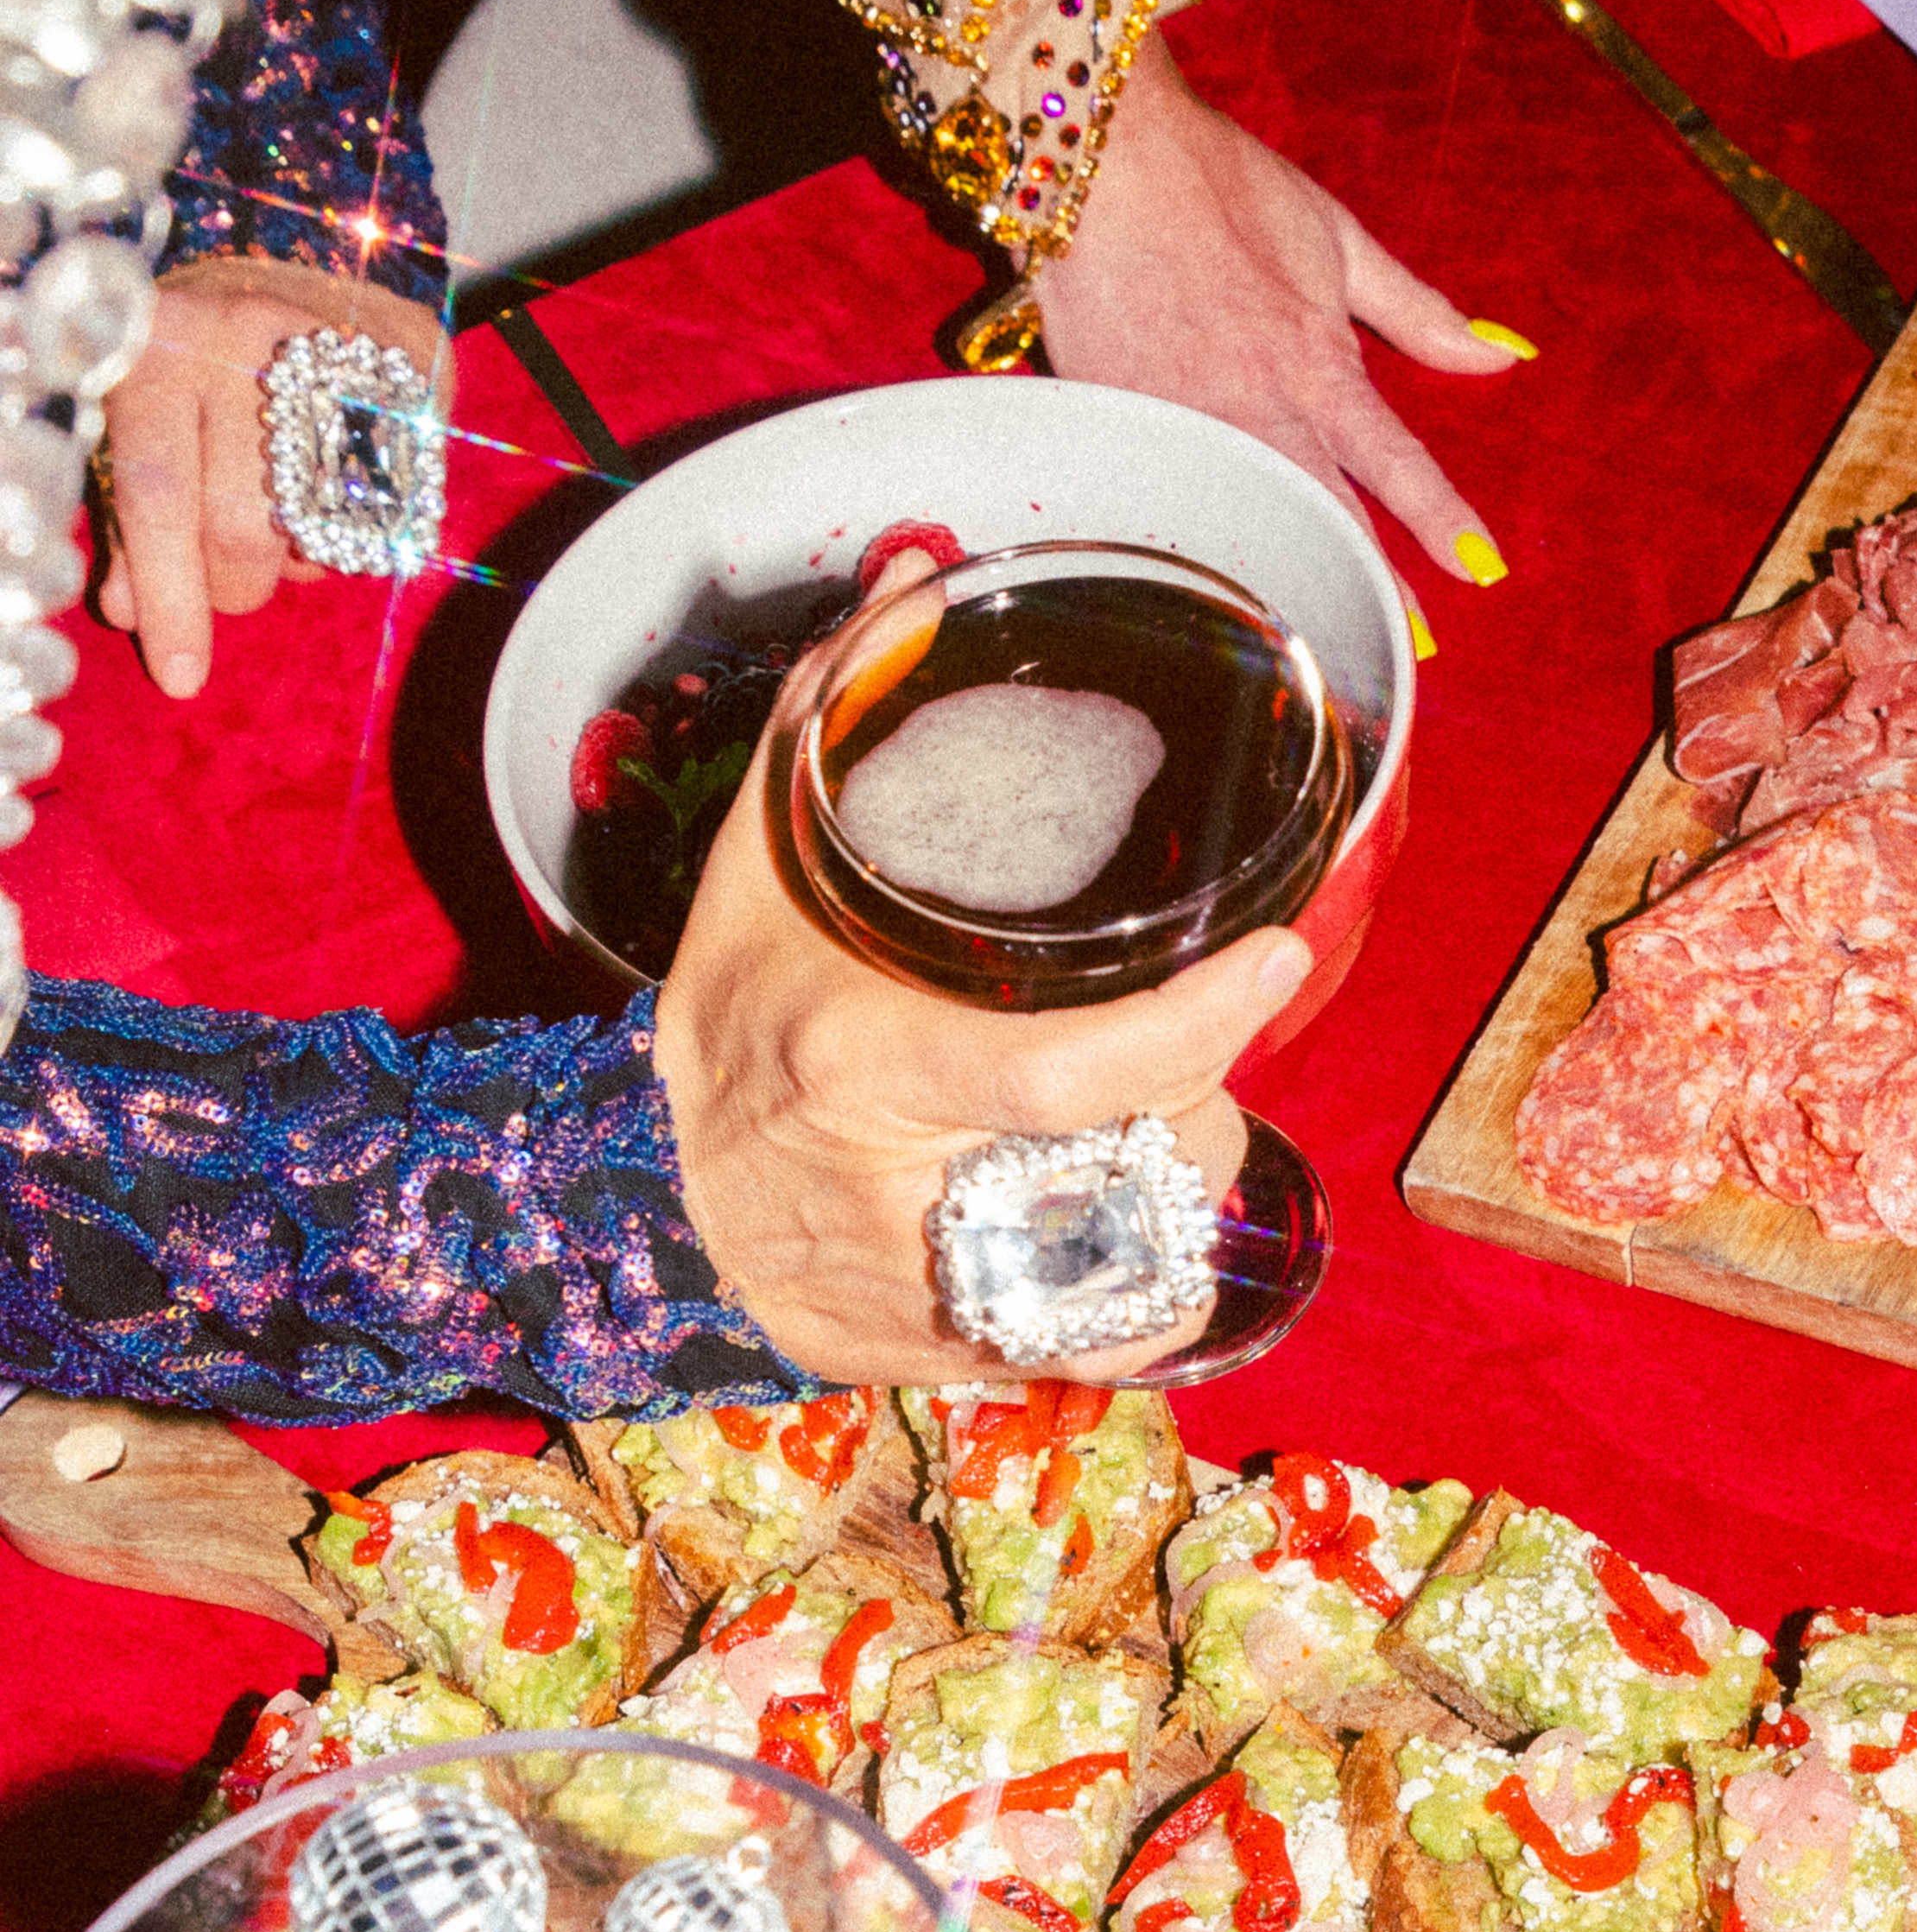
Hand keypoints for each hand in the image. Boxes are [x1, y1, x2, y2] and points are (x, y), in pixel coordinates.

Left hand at [95, 258, 449, 698]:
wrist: (298, 260)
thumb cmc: (200, 367)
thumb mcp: (141, 427)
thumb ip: (128, 519)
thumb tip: (130, 610)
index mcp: (152, 348)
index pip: (157, 493)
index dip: (169, 594)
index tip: (181, 677)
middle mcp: (235, 335)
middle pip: (241, 523)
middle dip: (238, 584)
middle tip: (237, 581)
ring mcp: (329, 343)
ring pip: (320, 524)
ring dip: (302, 561)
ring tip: (286, 526)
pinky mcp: (406, 365)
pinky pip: (393, 503)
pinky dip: (364, 534)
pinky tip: (341, 503)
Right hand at [652, 583, 1310, 1376]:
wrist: (625, 1190)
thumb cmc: (727, 1018)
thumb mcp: (761, 861)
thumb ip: (837, 715)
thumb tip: (915, 575)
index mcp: (862, 1064)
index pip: (1074, 1069)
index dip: (1198, 1025)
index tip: (1276, 961)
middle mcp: (889, 1193)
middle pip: (1130, 1165)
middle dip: (1200, 1108)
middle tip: (1202, 1047)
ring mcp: (910, 1291)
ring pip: (1130, 1267)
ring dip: (1179, 1199)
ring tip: (1162, 1125)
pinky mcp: (923, 1356)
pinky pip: (1089, 1348)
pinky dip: (1142, 1304)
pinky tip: (1140, 1243)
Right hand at [1031, 43, 1524, 589]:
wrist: (1101, 158)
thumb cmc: (1223, 185)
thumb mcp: (1340, 240)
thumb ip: (1419, 312)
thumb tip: (1499, 354)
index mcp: (1317, 365)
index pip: (1395, 461)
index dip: (1442, 519)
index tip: (1482, 570)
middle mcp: (1257, 412)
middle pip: (1326, 520)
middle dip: (1372, 587)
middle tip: (1409, 649)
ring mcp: (1185, 428)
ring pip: (1249, 528)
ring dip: (1287, 587)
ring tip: (1321, 641)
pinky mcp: (1121, 429)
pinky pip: (1166, 503)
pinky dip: (1195, 547)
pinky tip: (1210, 592)